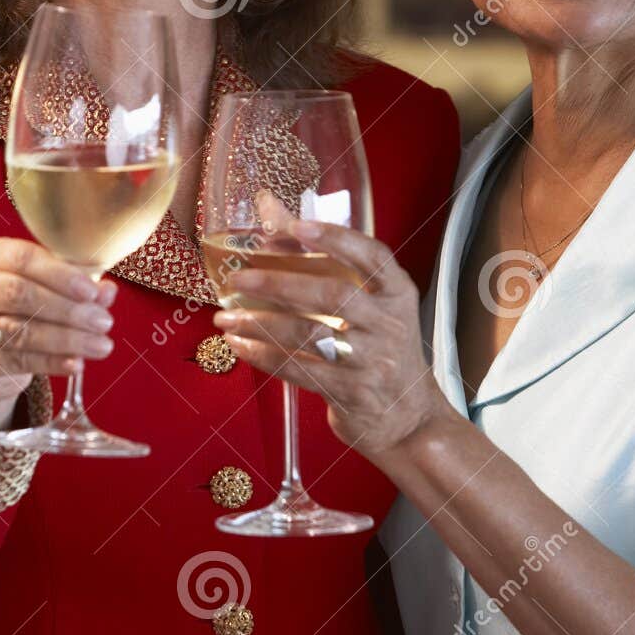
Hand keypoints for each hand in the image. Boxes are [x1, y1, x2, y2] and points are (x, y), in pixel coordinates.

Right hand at [0, 238, 116, 429]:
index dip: (60, 274)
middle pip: (20, 294)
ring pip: (21, 331)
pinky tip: (76, 362)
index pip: (23, 258)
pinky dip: (51, 362)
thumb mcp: (41, 287)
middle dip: (68, 309)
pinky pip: (16, 360)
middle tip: (103, 321)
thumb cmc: (16, 308)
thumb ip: (73, 285)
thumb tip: (107, 291)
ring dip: (67, 339)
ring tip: (101, 345)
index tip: (92, 290)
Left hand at [211, 214, 453, 459]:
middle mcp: (389, 325)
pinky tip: (239, 344)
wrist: (408, 418)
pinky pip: (300, 369)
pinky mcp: (352, 393)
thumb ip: (326, 262)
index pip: (372, 256)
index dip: (336, 237)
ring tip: (225, 315)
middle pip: (332, 295)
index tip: (297, 225)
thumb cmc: (379, 349)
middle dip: (279, 283)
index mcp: (396, 294)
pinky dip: (264, 355)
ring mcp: (372, 361)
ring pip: (310, 334)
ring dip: (260, 323)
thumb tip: (273, 217)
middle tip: (238, 278)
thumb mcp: (369, 307)